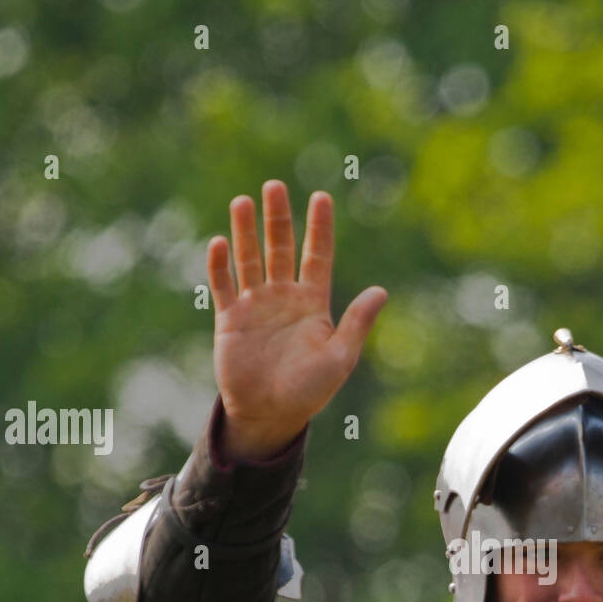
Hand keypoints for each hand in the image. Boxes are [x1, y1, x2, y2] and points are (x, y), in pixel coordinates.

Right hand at [206, 181, 386, 459]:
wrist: (270, 415)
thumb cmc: (309, 391)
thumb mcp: (339, 358)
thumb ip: (357, 324)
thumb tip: (381, 291)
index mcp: (313, 304)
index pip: (317, 256)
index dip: (319, 228)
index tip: (321, 196)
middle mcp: (283, 298)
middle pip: (281, 249)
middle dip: (278, 219)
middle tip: (275, 186)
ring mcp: (255, 306)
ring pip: (250, 259)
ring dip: (246, 231)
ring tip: (243, 201)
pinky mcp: (230, 320)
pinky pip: (224, 286)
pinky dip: (221, 265)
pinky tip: (221, 242)